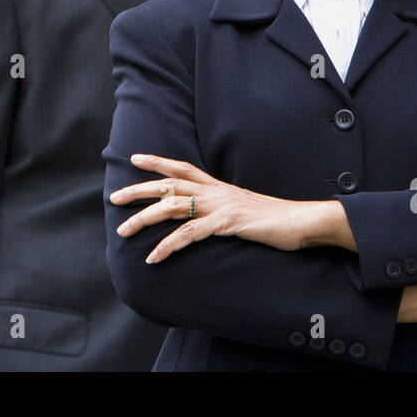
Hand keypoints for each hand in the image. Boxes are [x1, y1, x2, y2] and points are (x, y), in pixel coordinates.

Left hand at [111, 154, 314, 261]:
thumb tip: (207, 218)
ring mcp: (221, 206)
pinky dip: (168, 245)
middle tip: (114, 197)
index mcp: (219, 187)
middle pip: (169, 184)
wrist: (303, 221)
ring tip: (123, 230)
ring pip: (173, 206)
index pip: (183, 168)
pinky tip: (154, 256)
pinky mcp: (227, 223)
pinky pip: (190, 234)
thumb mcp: (243, 210)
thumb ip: (223, 211)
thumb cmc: (275, 220)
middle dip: (139, 190)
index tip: (135, 159)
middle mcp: (216, 192)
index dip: (158, 161)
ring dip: (144, 218)